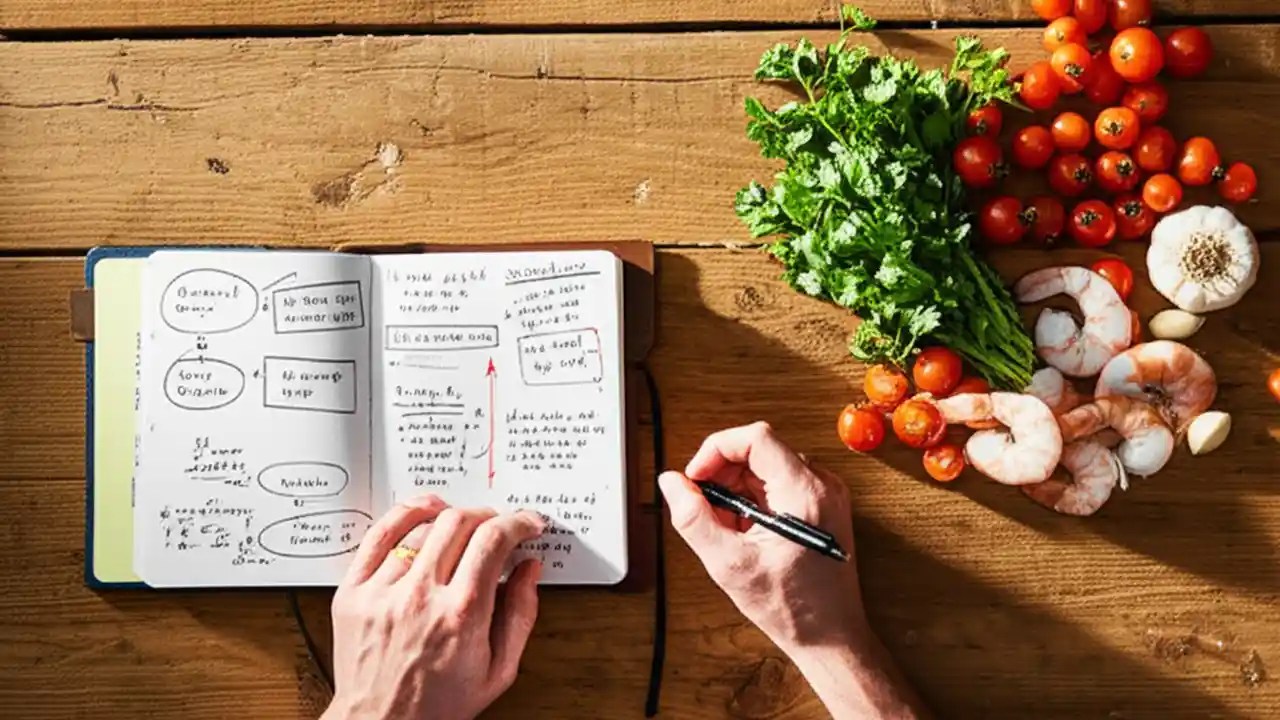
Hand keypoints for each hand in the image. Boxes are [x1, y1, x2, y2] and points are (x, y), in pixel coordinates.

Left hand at [322, 495, 544, 719]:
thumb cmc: (438, 706)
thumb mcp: (498, 671)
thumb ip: (520, 615)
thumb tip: (529, 570)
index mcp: (462, 615)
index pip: (494, 540)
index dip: (517, 522)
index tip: (526, 523)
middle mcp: (421, 597)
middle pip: (460, 523)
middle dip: (488, 515)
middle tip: (498, 526)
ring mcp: (383, 592)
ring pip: (422, 526)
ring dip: (452, 515)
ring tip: (464, 522)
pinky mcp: (354, 592)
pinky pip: (378, 535)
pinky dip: (404, 513)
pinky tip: (422, 510)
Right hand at [660, 422, 928, 719]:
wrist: (831, 637)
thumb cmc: (793, 608)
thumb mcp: (730, 565)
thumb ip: (694, 519)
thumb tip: (672, 483)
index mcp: (804, 493)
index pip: (755, 438)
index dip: (716, 450)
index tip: (697, 478)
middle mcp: (821, 486)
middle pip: (759, 450)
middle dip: (723, 473)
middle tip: (705, 507)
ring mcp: (825, 494)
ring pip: (767, 466)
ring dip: (737, 489)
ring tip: (726, 527)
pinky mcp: (822, 506)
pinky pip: (779, 483)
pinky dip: (754, 499)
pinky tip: (745, 532)